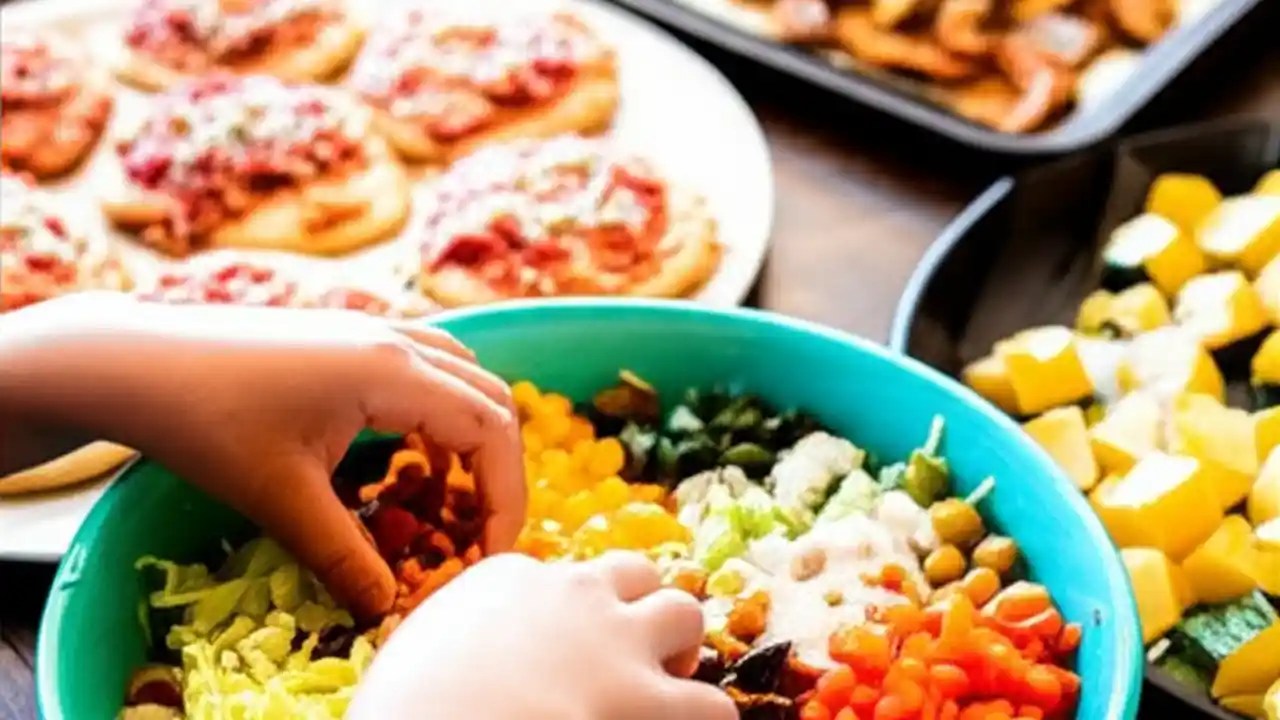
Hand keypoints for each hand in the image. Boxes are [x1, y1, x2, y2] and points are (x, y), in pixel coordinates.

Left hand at [0, 293, 522, 617]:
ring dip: (471, 435)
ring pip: (461, 376)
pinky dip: (438, 413)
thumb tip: (389, 605)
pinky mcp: (348, 335)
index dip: (505, 495)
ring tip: (447, 496)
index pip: (490, 428)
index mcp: (392, 371)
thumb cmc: (206, 423)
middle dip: (498, 469)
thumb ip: (345, 555)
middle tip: (478, 530)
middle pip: (490, 397)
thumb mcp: (281, 499)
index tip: (489, 551)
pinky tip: (405, 454)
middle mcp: (395, 340)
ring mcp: (371, 329)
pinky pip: (426, 367)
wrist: (134, 360)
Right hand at [348, 552, 736, 719]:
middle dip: (638, 607)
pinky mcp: (650, 701)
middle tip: (630, 657)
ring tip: (670, 690)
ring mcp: (617, 641)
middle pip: (632, 574)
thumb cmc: (403, 709)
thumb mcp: (417, 655)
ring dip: (682, 648)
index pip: (559, 580)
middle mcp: (572, 593)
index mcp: (507, 579)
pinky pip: (712, 705)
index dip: (564, 619)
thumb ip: (459, 642)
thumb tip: (470, 668)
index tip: (553, 655)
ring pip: (684, 613)